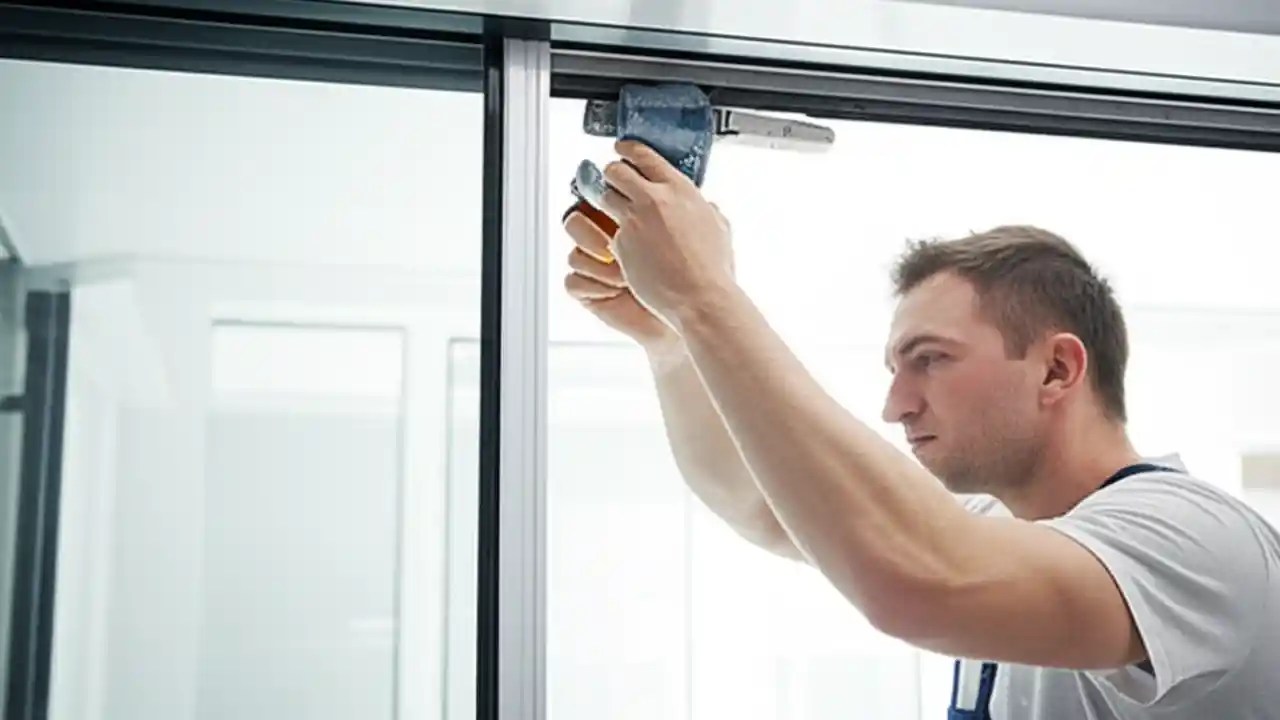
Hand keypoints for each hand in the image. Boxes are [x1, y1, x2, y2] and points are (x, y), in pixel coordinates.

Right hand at [562, 208, 679, 354]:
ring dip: (599, 265)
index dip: (601, 199)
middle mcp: (604, 240)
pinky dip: (595, 286)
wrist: (688, 312)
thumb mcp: (685, 229)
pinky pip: (573, 281)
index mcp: (623, 219)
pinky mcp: (589, 292)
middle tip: (613, 245)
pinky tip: (617, 291)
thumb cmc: (687, 273)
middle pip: (575, 220)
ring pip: (574, 253)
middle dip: (593, 233)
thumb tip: (666, 180)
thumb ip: (670, 204)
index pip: (596, 197)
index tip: (620, 208)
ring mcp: (595, 266)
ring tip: (622, 276)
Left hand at [597, 141, 735, 327]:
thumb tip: (704, 205)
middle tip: (612, 180)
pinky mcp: (620, 245)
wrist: (699, 297)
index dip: (628, 150)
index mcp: (679, 189)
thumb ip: (706, 209)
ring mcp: (633, 221)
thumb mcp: (719, 226)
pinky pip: (608, 233)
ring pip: (603, 197)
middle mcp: (653, 200)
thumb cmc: (713, 268)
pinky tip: (624, 247)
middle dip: (611, 174)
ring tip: (608, 208)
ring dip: (604, 201)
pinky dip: (613, 238)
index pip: (644, 156)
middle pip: (615, 171)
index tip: (622, 149)